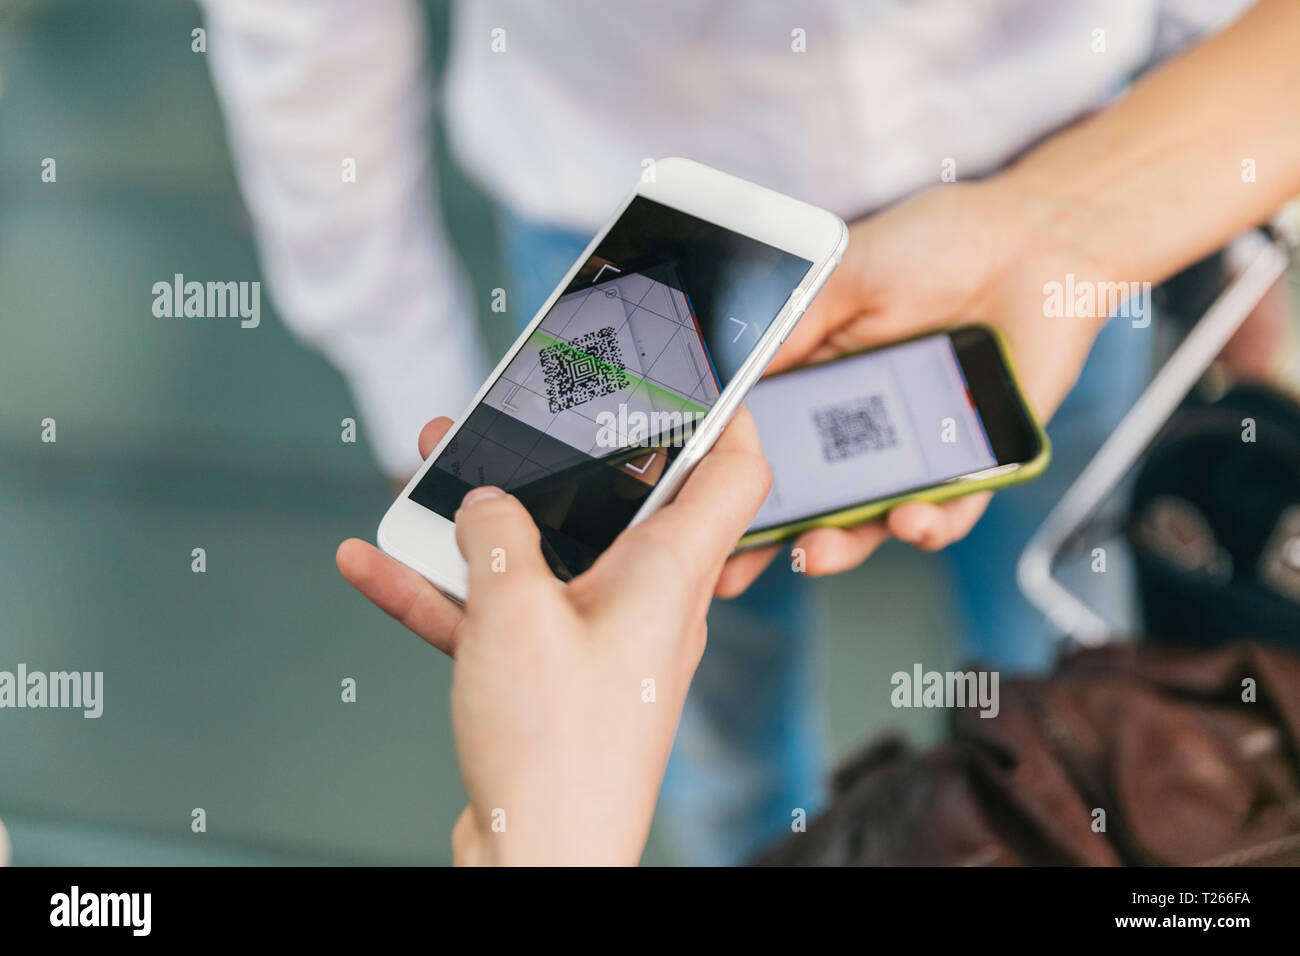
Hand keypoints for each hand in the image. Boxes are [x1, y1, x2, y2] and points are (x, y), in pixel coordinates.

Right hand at [338, 410, 771, 864]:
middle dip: (554, 457)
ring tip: (421, 478)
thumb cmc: (556, 747)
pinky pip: (500, 614)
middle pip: (615, 502)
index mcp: (669, 570)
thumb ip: (497, 534)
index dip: (724, 411)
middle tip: (504, 420)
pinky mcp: (553, 678)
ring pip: (544, 554)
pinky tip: (375, 565)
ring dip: (480, 520)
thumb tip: (486, 502)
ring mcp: (598, 640)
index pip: (735, 470)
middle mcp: (645, 600)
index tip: (692, 372)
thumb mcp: (515, 611)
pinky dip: (446, 589)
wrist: (536, 861)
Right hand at [718, 178, 1113, 596]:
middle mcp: (867, 426)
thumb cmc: (940, 244)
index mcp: (824, 384)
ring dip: (843, 543)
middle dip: (774, 538)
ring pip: (874, 517)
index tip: (699, 510)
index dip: (738, 483)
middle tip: (740, 567)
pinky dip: (929, 524)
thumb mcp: (844, 278)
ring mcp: (919, 449)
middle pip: (813, 498)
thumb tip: (731, 385)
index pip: (772, 445)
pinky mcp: (979, 462)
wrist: (1036, 236)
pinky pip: (952, 511)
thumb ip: (791, 332)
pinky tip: (910, 520)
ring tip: (816, 551)